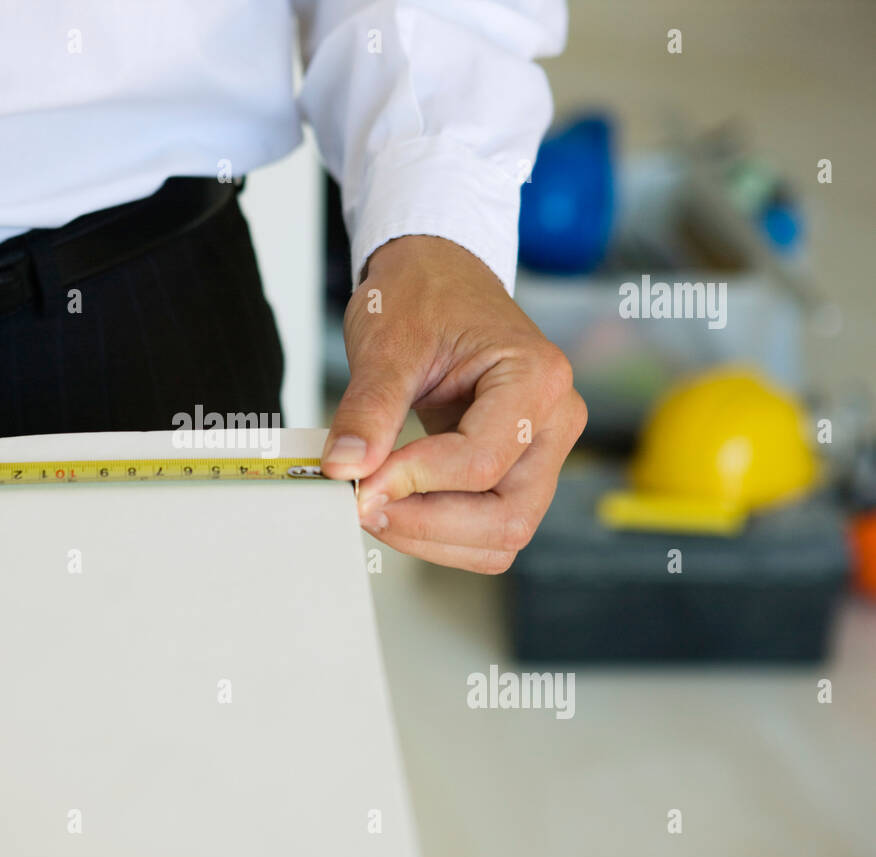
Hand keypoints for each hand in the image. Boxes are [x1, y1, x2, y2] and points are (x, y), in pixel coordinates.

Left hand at [321, 235, 586, 572]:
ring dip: (432, 536)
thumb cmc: (424, 295)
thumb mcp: (386, 343)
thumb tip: (346, 469)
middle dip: (428, 524)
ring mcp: (540, 450)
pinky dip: (438, 531)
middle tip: (365, 505)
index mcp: (536, 378)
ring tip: (375, 503)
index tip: (360, 480)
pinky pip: (487, 528)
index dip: (415, 482)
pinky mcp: (516, 470)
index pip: (481, 463)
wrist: (437, 277)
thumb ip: (367, 410)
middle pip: (507, 517)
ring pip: (501, 536)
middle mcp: (554, 420)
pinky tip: (396, 502)